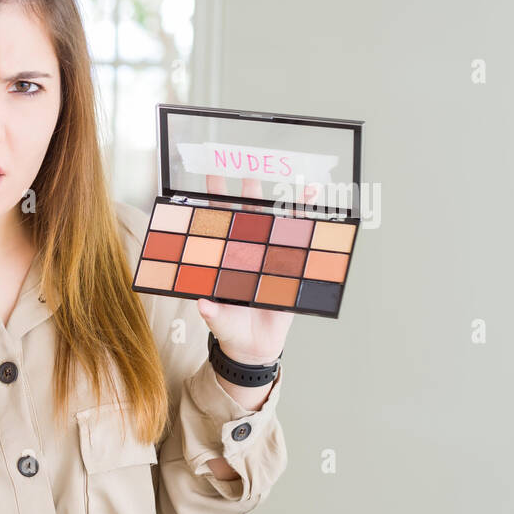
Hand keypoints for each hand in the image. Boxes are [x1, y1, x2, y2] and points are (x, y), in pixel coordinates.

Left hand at [195, 175, 309, 362]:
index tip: (208, 179)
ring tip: (272, 173)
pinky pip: (299, 237)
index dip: (211, 205)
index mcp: (225, 262)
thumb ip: (213, 313)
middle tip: (241, 167)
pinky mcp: (289, 264)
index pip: (216, 228)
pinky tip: (310, 196)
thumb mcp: (220, 322)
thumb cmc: (232, 331)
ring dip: (274, 198)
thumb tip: (203, 304)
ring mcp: (267, 257)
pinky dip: (306, 216)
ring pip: (271, 222)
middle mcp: (245, 254)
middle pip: (243, 218)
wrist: (255, 346)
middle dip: (242, 192)